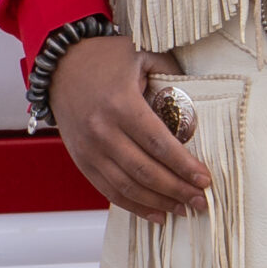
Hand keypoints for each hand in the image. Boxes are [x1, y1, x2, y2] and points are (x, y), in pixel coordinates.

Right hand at [48, 33, 211, 223]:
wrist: (62, 64)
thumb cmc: (104, 58)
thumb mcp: (142, 55)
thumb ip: (171, 72)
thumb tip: (197, 96)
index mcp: (121, 104)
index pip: (158, 143)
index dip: (183, 165)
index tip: (204, 179)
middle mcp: (102, 131)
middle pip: (145, 171)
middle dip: (177, 190)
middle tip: (201, 200)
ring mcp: (89, 149)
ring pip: (127, 187)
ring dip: (158, 202)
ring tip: (183, 209)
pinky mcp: (82, 161)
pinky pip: (109, 190)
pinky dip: (133, 205)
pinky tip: (155, 212)